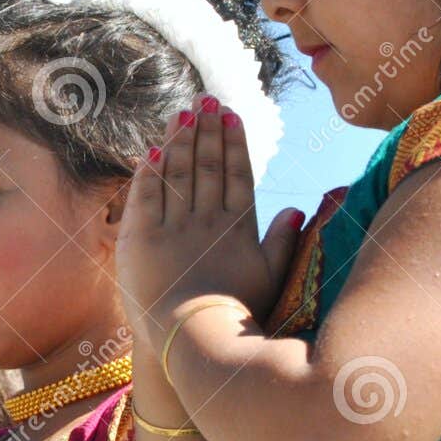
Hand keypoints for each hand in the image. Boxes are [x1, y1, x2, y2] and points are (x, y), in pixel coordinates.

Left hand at [117, 95, 302, 350]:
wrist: (195, 342)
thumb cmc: (237, 315)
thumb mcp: (270, 278)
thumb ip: (284, 240)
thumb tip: (298, 207)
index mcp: (238, 228)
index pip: (237, 174)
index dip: (234, 142)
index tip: (232, 115)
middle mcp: (207, 221)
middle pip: (207, 165)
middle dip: (207, 129)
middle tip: (206, 99)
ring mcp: (174, 228)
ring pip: (178, 173)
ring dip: (180, 140)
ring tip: (182, 112)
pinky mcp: (142, 239)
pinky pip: (146, 196)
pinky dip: (150, 171)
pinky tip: (153, 150)